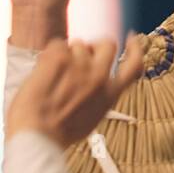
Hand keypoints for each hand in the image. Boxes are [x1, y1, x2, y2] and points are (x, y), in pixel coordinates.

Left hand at [6, 35, 144, 147]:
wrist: (38, 134)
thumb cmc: (60, 132)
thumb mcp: (92, 117)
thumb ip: (99, 94)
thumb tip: (96, 75)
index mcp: (110, 94)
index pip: (134, 65)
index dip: (135, 48)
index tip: (130, 38)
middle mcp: (100, 77)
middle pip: (107, 43)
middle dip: (95, 46)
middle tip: (79, 55)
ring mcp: (80, 65)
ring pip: (78, 43)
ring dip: (67, 54)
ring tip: (54, 76)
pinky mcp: (60, 57)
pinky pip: (57, 44)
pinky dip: (49, 55)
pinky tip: (43, 73)